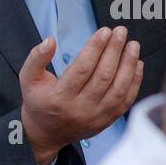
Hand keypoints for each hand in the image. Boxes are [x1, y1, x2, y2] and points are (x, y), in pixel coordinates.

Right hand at [19, 26, 143, 164]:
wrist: (46, 133)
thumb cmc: (39, 101)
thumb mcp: (28, 79)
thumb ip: (36, 58)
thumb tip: (50, 40)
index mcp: (59, 98)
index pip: (82, 69)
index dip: (95, 48)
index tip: (104, 31)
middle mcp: (79, 109)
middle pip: (103, 76)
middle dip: (114, 51)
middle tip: (120, 32)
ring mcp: (96, 117)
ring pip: (118, 88)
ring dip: (128, 65)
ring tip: (133, 45)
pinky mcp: (107, 120)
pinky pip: (126, 100)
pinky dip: (134, 82)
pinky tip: (137, 64)